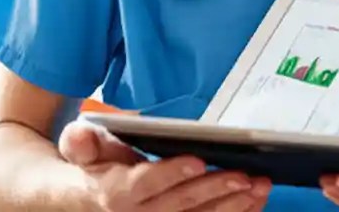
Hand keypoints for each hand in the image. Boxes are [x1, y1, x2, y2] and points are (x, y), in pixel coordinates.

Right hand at [58, 120, 271, 210]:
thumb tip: (79, 134)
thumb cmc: (95, 168)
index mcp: (115, 194)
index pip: (144, 185)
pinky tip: (255, 201)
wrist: (86, 201)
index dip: (171, 174)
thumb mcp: (80, 150)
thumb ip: (82, 142)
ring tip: (258, 187)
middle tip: (243, 175)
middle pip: (179, 206)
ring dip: (232, 207)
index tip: (197, 160)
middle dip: (214, 190)